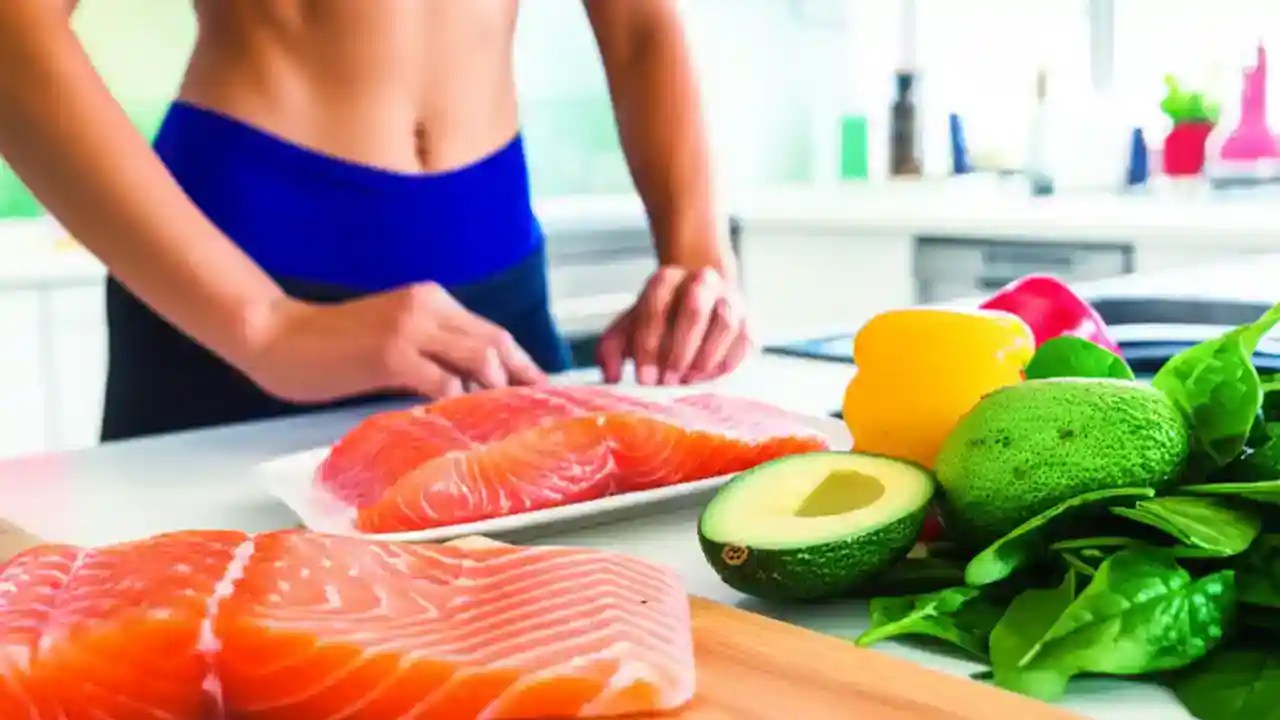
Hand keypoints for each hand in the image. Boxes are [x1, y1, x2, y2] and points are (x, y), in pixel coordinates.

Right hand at [242, 282, 546, 402]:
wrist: (277, 336)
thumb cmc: (331, 345)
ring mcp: (411, 328)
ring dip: (496, 392)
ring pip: (480, 358)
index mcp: (430, 299)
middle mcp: (427, 305)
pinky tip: (462, 423)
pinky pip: (443, 381)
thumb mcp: (392, 336)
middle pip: (496, 342)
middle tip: (538, 414)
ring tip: (504, 423)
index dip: (523, 363)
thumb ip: (430, 351)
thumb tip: (470, 386)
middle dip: (524, 380)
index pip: (492, 332)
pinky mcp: (391, 353)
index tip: (543, 391)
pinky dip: (459, 402)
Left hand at [597, 266, 750, 385]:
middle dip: (679, 350)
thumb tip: (610, 377)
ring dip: (704, 358)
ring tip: (688, 381)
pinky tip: (706, 378)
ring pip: (725, 323)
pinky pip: (744, 342)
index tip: (644, 377)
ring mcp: (730, 299)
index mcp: (667, 279)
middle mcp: (702, 281)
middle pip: (695, 308)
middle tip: (667, 381)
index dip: (649, 343)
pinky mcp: (749, 321)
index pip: (656, 303)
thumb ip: (611, 350)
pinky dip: (725, 364)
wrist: (698, 301)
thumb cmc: (659, 321)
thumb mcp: (628, 329)